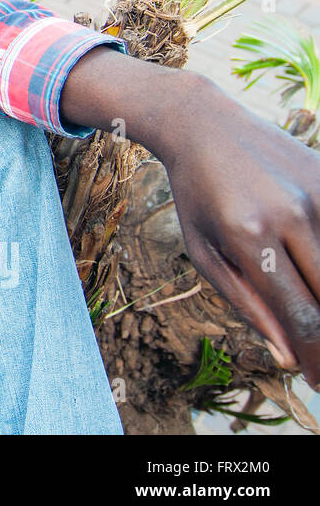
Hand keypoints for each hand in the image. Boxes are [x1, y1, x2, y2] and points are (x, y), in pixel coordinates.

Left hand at [61, 48, 319, 386]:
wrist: (205, 124)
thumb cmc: (197, 194)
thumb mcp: (205, 251)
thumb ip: (248, 303)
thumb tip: (288, 355)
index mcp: (250, 236)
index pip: (299, 315)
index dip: (314, 357)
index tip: (319, 381)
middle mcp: (291, 214)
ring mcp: (319, 194)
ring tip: (307, 309)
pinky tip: (307, 266)